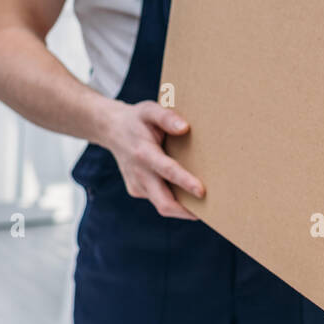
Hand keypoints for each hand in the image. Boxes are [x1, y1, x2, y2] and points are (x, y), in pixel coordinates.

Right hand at [98, 99, 204, 219]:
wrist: (111, 129)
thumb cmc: (137, 119)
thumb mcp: (149, 110)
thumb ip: (166, 117)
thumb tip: (184, 128)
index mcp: (143, 153)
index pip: (166, 171)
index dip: (184, 182)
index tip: (201, 191)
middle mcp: (139, 173)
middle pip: (163, 203)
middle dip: (186, 211)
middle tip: (212, 212)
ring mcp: (136, 185)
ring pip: (162, 205)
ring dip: (183, 209)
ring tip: (207, 208)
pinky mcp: (137, 190)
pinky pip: (158, 200)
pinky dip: (175, 201)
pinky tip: (189, 194)